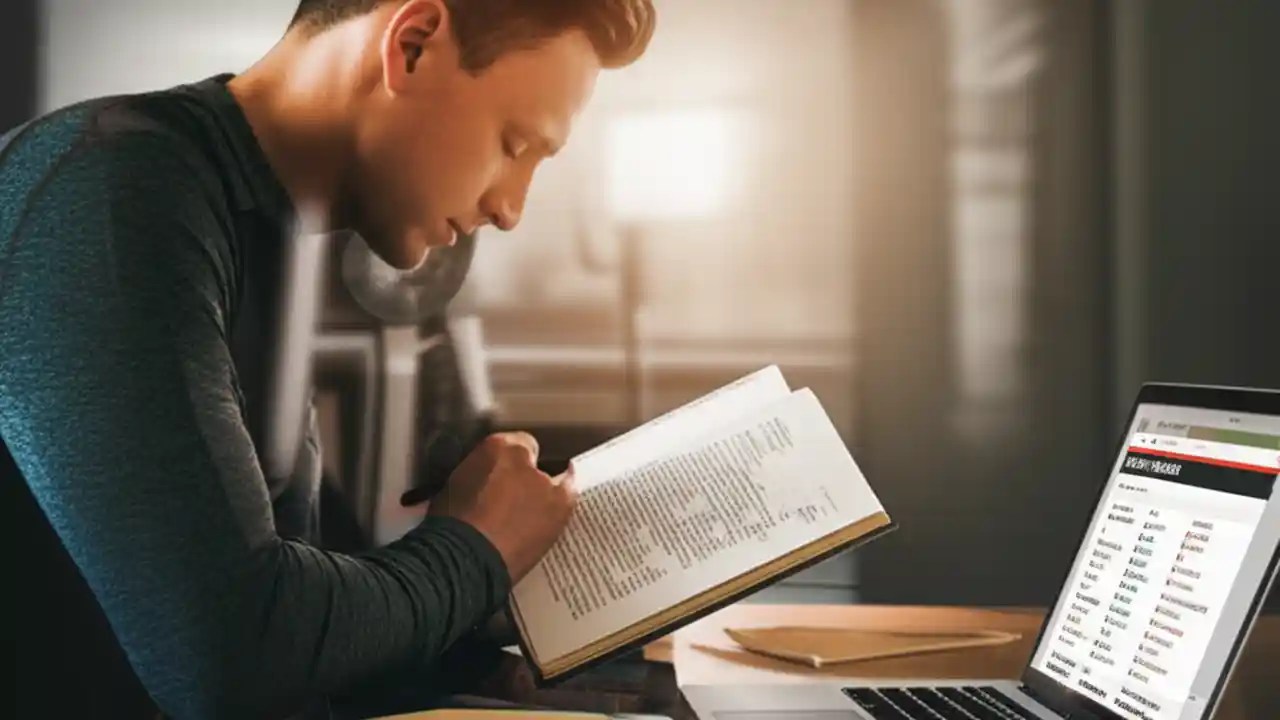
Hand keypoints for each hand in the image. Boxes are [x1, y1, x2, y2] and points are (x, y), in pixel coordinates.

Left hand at [428, 432, 575, 582]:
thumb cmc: (515, 531)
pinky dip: (476, 514)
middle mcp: (476, 454)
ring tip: (506, 529)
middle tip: (528, 512)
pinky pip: (469, 504)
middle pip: (508, 465)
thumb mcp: (558, 507)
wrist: (462, 564)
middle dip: (517, 482)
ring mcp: (455, 479)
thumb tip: (566, 474)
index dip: (543, 471)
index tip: (546, 494)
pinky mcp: (440, 504)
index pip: (532, 448)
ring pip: (488, 485)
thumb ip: (566, 483)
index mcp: (506, 446)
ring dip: (495, 499)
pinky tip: (487, 535)